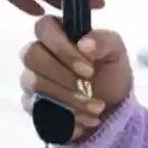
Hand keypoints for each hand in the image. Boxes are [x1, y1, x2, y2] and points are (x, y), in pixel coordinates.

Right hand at [19, 16, 132, 141]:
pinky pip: (36, 109)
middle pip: (32, 55)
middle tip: (91, 88)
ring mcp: (31, 80)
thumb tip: (84, 44)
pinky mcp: (31, 105)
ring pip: (34, 83)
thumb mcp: (116, 53)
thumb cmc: (111, 74)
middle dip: (64, 76)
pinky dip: (65, 116)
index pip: (43, 27)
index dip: (62, 47)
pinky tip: (86, 120)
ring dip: (68, 98)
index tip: (89, 68)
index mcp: (58, 34)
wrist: (113, 110)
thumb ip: (104, 41)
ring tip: (96, 108)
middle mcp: (38, 53)